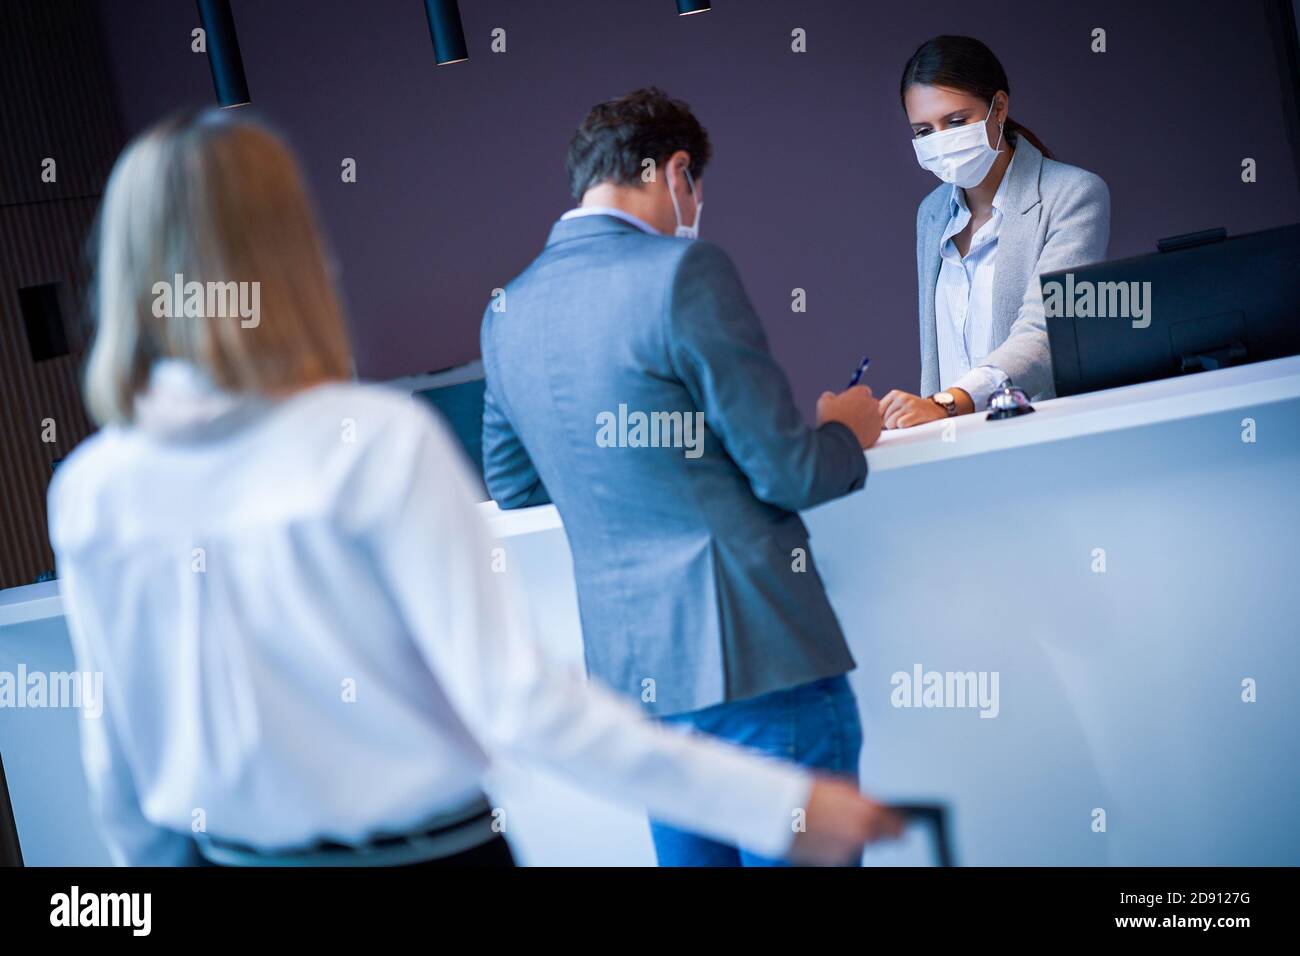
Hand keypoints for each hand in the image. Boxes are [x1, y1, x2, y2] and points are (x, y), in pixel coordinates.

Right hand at [786, 777, 905, 865]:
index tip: (900, 824)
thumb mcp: (842, 787)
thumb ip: (864, 800)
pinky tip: (822, 832)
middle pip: (881, 838)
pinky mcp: (832, 861)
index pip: (898, 825)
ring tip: (830, 822)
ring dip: (851, 836)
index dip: (898, 823)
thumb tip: (875, 805)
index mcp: (868, 813)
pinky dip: (835, 845)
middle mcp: (862, 835)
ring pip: (858, 844)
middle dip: (875, 830)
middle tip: (859, 820)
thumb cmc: (806, 793)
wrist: (780, 809)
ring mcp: (847, 850)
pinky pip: (841, 852)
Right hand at [816, 385, 882, 448]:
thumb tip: (830, 397)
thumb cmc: (831, 419)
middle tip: (849, 416)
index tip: (847, 404)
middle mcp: (871, 403)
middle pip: (869, 403)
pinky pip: (872, 431)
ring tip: (850, 428)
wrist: (838, 441)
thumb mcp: (824, 402)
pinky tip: (855, 435)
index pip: (862, 390)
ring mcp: (876, 418)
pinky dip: (866, 433)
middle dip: (861, 408)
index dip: (854, 397)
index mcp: (860, 392)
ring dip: (864, 420)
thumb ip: (830, 396)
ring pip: (871, 417)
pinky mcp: (877, 432)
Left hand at [879, 390, 946, 428]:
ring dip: (897, 427)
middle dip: (890, 424)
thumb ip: (885, 410)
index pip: (876, 411)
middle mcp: (901, 397)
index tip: (890, 420)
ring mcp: (909, 404)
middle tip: (902, 421)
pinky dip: (905, 427)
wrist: (935, 409)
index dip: (881, 420)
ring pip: (890, 423)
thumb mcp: (898, 405)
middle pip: (883, 419)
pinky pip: (901, 424)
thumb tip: (871, 422)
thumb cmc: (914, 410)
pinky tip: (911, 423)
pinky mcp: (916, 413)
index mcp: (894, 394)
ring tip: (907, 422)